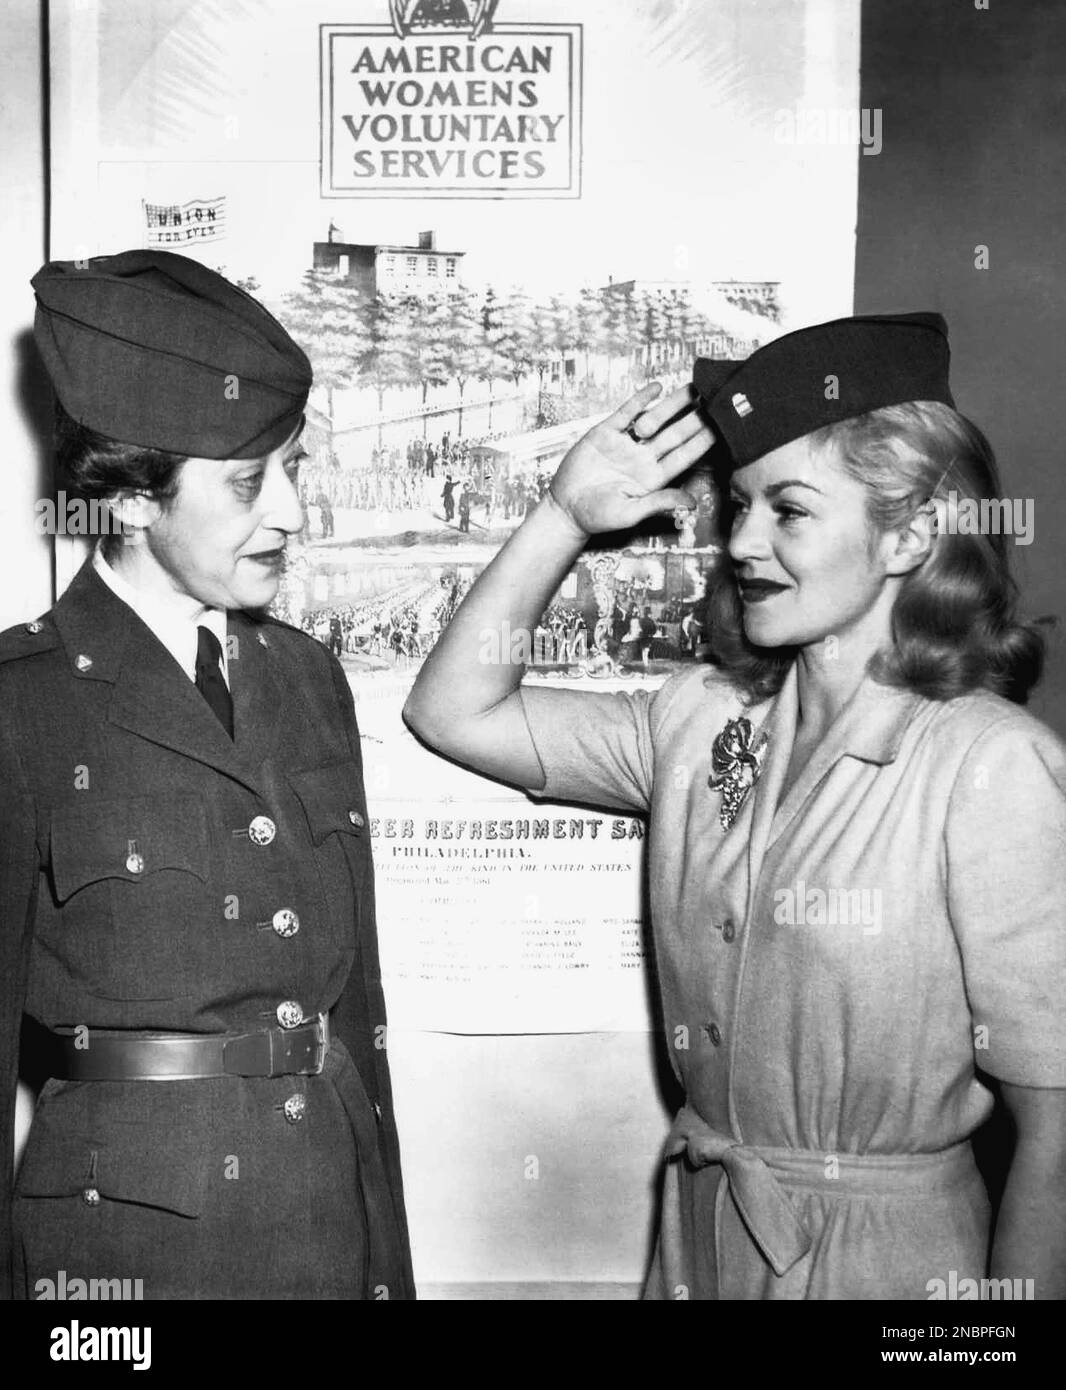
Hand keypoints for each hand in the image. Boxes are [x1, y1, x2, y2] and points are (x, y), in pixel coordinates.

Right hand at [548, 382, 715, 536]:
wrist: (565, 508)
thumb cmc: (597, 517)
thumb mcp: (630, 513)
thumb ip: (659, 503)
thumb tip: (691, 502)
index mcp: (653, 478)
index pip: (684, 456)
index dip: (703, 442)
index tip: (724, 427)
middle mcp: (643, 458)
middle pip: (675, 434)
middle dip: (695, 418)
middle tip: (717, 399)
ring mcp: (625, 444)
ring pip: (655, 420)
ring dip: (674, 404)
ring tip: (694, 388)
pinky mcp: (605, 434)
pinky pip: (626, 413)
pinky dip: (640, 401)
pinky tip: (656, 388)